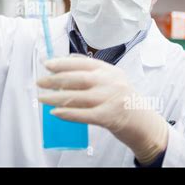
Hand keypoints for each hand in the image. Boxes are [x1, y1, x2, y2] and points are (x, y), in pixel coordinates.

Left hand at [37, 57, 167, 164]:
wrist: (144, 122)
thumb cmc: (123, 99)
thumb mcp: (113, 79)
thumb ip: (92, 70)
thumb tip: (65, 62)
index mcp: (109, 70)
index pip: (82, 63)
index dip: (62, 63)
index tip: (47, 64)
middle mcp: (110, 82)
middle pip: (77, 78)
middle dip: (55, 79)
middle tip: (40, 81)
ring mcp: (110, 99)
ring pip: (77, 96)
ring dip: (56, 97)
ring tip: (42, 98)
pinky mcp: (108, 117)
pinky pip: (83, 114)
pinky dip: (67, 113)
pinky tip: (55, 112)